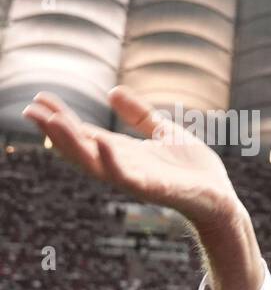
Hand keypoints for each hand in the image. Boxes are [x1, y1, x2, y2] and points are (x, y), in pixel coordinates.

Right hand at [23, 87, 263, 289]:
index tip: (39, 98)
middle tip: (30, 110)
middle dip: (56, 131)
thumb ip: (139, 115)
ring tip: (53, 123)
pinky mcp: (155, 189)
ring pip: (97, 163)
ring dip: (73, 145)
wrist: (221, 198)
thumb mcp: (164, 131)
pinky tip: (103, 142)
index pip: (85, 133)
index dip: (62, 118)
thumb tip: (112, 90)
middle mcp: (124, 166)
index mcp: (124, 152)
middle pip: (82, 148)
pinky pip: (129, 177)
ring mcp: (137, 179)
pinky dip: (114, 162)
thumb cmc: (193, 169)